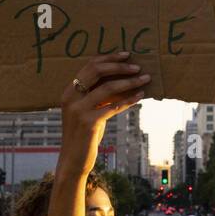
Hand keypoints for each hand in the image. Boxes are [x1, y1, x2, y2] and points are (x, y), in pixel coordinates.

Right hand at [59, 54, 150, 178]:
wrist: (73, 161)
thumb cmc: (84, 136)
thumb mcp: (88, 112)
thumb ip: (98, 98)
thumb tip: (121, 82)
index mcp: (69, 91)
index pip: (89, 66)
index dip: (109, 58)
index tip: (126, 54)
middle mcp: (71, 97)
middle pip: (97, 71)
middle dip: (119, 66)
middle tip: (137, 66)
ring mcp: (79, 110)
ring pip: (108, 88)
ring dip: (130, 82)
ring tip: (145, 79)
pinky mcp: (89, 122)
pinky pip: (114, 106)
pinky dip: (129, 99)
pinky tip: (140, 96)